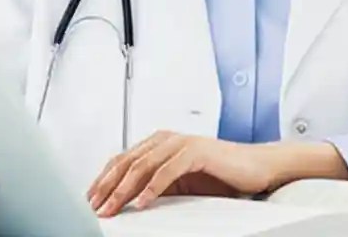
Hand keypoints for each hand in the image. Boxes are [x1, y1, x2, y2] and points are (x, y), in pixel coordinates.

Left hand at [86, 131, 347, 216]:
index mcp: (159, 143)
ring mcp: (182, 143)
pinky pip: (168, 170)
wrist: (256, 168)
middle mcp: (166, 139)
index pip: (122, 160)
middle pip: (127, 162)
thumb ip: (155, 185)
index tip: (90, 200)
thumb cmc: (219, 175)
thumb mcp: (180, 183)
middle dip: (108, 186)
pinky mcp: (197, 151)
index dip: (103, 180)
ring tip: (113, 208)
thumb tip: (126, 200)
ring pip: (143, 165)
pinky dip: (152, 188)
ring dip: (124, 189)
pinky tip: (142, 202)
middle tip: (96, 207)